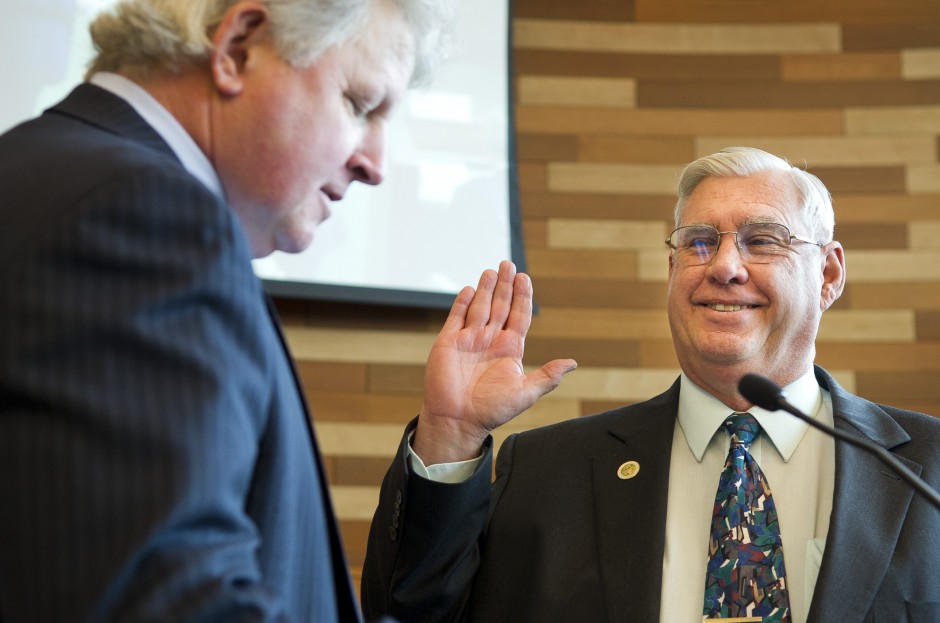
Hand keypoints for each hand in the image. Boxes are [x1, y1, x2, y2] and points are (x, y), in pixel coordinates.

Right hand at [414, 260, 576, 463]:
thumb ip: (547, 376)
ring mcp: (468, 340)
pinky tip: (471, 288)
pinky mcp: (448, 342)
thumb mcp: (525, 393)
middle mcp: (490, 341)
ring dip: (486, 288)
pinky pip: (457, 316)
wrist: (457, 420)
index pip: (519, 317)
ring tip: (493, 270)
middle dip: (505, 285)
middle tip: (509, 264)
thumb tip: (572, 363)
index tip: (525, 278)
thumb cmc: (491, 411)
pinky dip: (463, 302)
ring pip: (480, 307)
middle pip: (500, 306)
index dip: (522, 297)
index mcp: (509, 350)